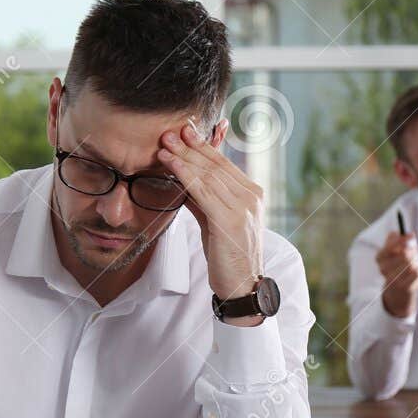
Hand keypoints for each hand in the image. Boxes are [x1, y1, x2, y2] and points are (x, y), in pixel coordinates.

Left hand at [157, 120, 266, 319]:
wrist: (241, 286)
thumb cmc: (227, 254)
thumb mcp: (215, 220)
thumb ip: (203, 198)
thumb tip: (183, 178)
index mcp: (252, 193)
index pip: (223, 164)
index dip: (202, 146)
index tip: (185, 131)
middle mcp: (251, 196)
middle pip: (215, 165)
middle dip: (190, 147)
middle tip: (169, 132)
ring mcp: (243, 207)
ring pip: (208, 176)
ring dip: (183, 158)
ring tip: (164, 145)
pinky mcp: (230, 220)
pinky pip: (204, 193)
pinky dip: (186, 176)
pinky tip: (172, 166)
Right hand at [375, 229, 417, 317]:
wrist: (397, 292)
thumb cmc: (397, 267)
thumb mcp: (394, 253)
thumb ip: (395, 241)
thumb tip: (401, 233)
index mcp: (379, 258)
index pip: (389, 246)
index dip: (401, 240)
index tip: (411, 234)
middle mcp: (383, 269)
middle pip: (403, 254)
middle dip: (411, 250)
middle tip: (413, 250)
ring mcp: (394, 279)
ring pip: (410, 262)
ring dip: (414, 260)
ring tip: (412, 262)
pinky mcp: (405, 286)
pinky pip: (416, 271)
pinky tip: (414, 271)